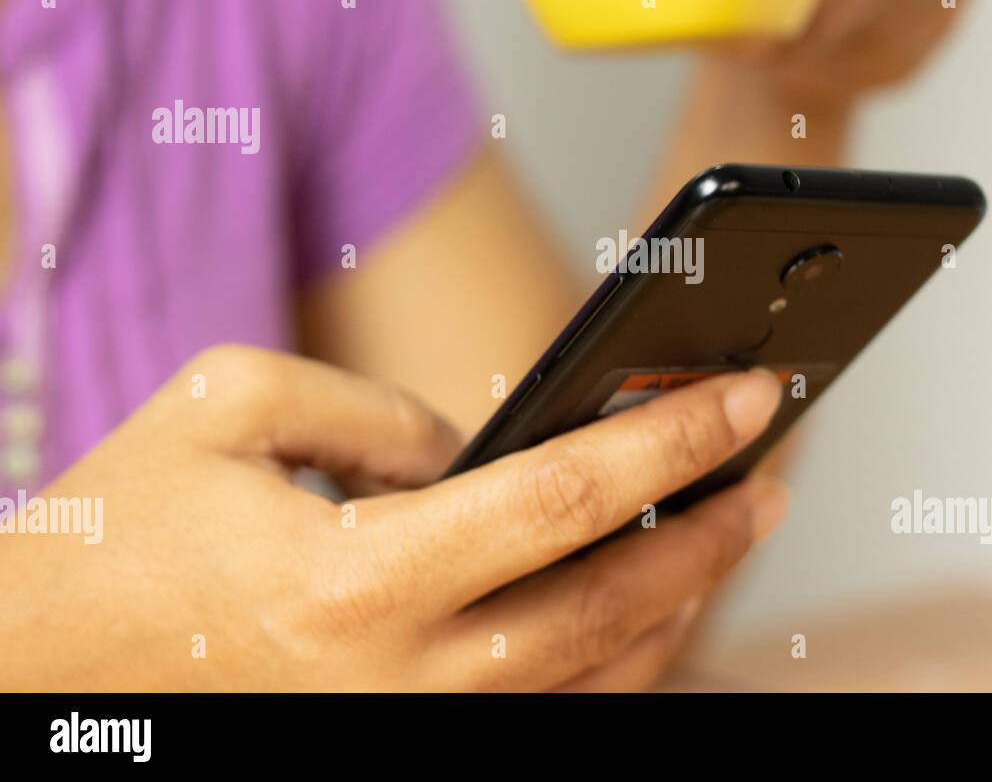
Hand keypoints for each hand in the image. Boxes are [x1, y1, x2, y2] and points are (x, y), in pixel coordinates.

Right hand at [0, 346, 785, 690]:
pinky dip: (622, 655)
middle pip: (610, 604)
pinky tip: (655, 601)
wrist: (53, 669)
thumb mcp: (228, 405)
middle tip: (774, 466)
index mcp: (355, 580)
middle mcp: (400, 678)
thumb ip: (374, 404)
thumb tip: (476, 437)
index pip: (561, 499)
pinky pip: (550, 709)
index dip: (671, 442)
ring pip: (597, 676)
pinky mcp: (406, 740)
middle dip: (713, 532)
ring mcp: (411, 727)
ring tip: (737, 523)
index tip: (748, 396)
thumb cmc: (128, 531)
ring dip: (686, 598)